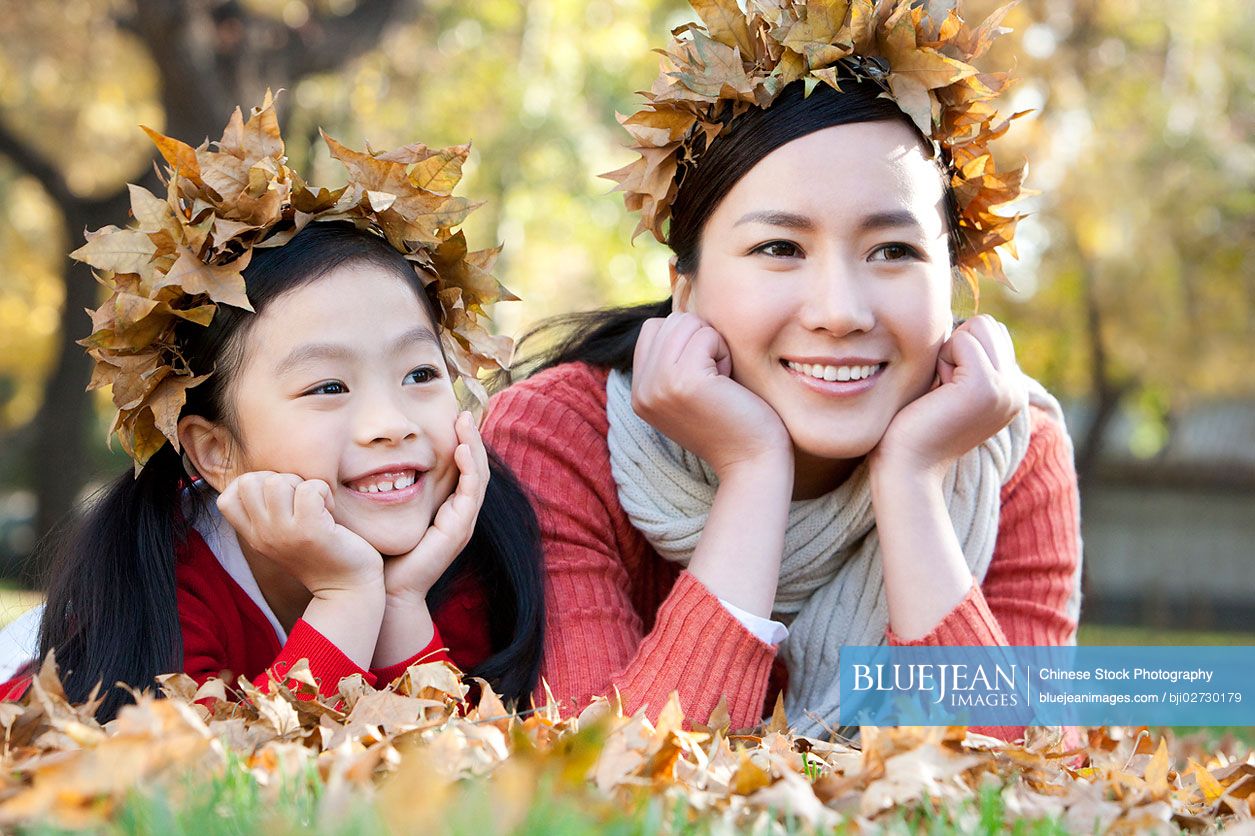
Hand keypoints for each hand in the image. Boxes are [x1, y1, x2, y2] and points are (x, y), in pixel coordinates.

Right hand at [217, 471, 382, 597]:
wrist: (347, 587)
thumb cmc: (320, 553)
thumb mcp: (282, 536)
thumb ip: (268, 512)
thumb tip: (265, 476)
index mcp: (254, 536)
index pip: (225, 500)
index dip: (250, 484)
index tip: (278, 496)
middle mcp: (263, 535)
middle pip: (248, 481)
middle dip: (279, 479)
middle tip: (300, 500)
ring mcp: (284, 533)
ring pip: (277, 481)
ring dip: (302, 484)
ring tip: (316, 506)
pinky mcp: (310, 530)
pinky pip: (309, 488)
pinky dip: (324, 491)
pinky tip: (329, 510)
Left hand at [382, 411, 488, 605]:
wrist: (388, 591)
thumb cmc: (382, 554)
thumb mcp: (386, 513)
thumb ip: (386, 489)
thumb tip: (368, 462)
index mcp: (446, 509)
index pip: (462, 469)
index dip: (461, 442)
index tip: (451, 416)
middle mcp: (459, 513)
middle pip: (476, 467)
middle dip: (472, 438)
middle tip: (464, 412)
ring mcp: (462, 521)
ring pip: (479, 475)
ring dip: (474, 446)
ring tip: (465, 421)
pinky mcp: (459, 529)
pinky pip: (471, 492)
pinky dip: (469, 468)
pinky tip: (461, 448)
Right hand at [632, 312, 790, 478]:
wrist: (752, 463)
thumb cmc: (733, 422)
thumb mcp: (689, 391)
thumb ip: (673, 360)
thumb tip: (680, 315)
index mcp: (639, 393)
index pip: (654, 329)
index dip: (688, 340)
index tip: (704, 378)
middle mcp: (641, 390)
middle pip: (670, 321)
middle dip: (702, 341)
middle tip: (716, 381)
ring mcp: (658, 385)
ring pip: (687, 323)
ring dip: (714, 345)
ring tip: (720, 382)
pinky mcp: (682, 381)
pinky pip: (707, 335)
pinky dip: (725, 353)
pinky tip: (728, 385)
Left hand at [872, 315, 1027, 477]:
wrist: (907, 467)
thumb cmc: (914, 427)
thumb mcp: (948, 387)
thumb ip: (964, 360)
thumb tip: (961, 320)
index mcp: (1011, 391)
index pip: (991, 333)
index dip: (958, 351)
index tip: (945, 390)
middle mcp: (1017, 391)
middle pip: (987, 324)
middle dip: (955, 347)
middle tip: (941, 389)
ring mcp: (1007, 389)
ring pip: (978, 327)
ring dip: (949, 353)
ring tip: (941, 391)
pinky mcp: (987, 386)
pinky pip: (962, 340)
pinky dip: (942, 361)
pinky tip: (938, 394)